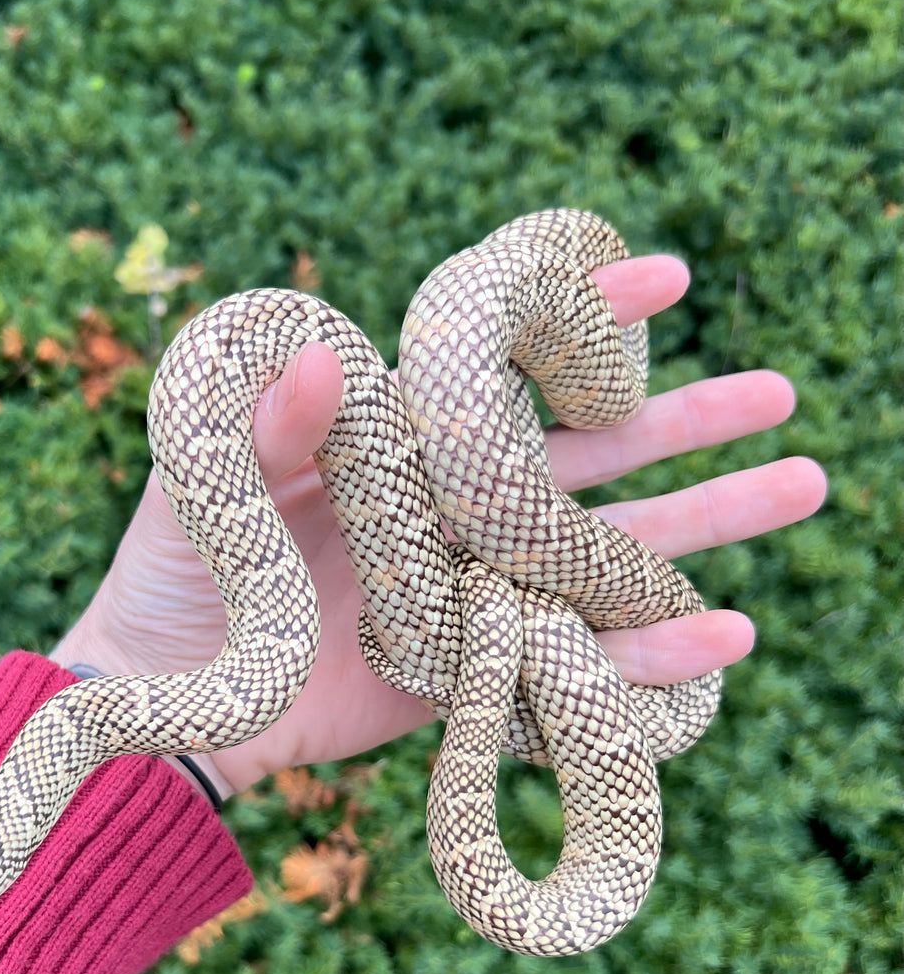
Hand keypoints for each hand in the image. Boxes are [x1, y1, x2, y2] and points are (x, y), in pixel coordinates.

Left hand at [51, 257, 826, 791]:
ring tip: (800, 485)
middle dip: (680, 425)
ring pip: (602, 549)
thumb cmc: (177, 577)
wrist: (174, 694)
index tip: (667, 279)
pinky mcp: (476, 668)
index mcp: (400, 449)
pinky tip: (724, 632)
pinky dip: (645, 652)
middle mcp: (451, 511)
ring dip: (701, 522)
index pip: (505, 377)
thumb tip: (325, 353)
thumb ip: (266, 427)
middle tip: (780, 394)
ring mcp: (473, 589)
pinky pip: (573, 658)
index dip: (582, 328)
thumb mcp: (205, 488)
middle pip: (586, 461)